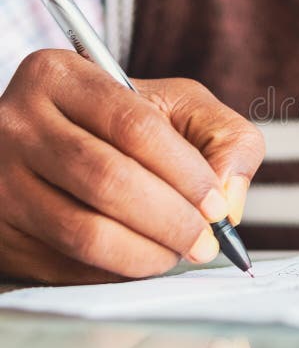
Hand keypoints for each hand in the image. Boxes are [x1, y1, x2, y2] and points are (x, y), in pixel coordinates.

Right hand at [0, 50, 264, 282]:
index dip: (186, 174)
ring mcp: (0, 178)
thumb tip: (228, 199)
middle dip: (172, 220)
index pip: (135, 127)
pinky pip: (65, 263)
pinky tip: (140, 259)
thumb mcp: (179, 106)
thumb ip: (226, 137)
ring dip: (146, 254)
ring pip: (83, 231)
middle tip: (205, 242)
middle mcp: (19, 122)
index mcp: (64, 76)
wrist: (55, 146)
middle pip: (108, 180)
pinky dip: (115, 271)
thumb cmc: (127, 126)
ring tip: (178, 253)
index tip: (217, 206)